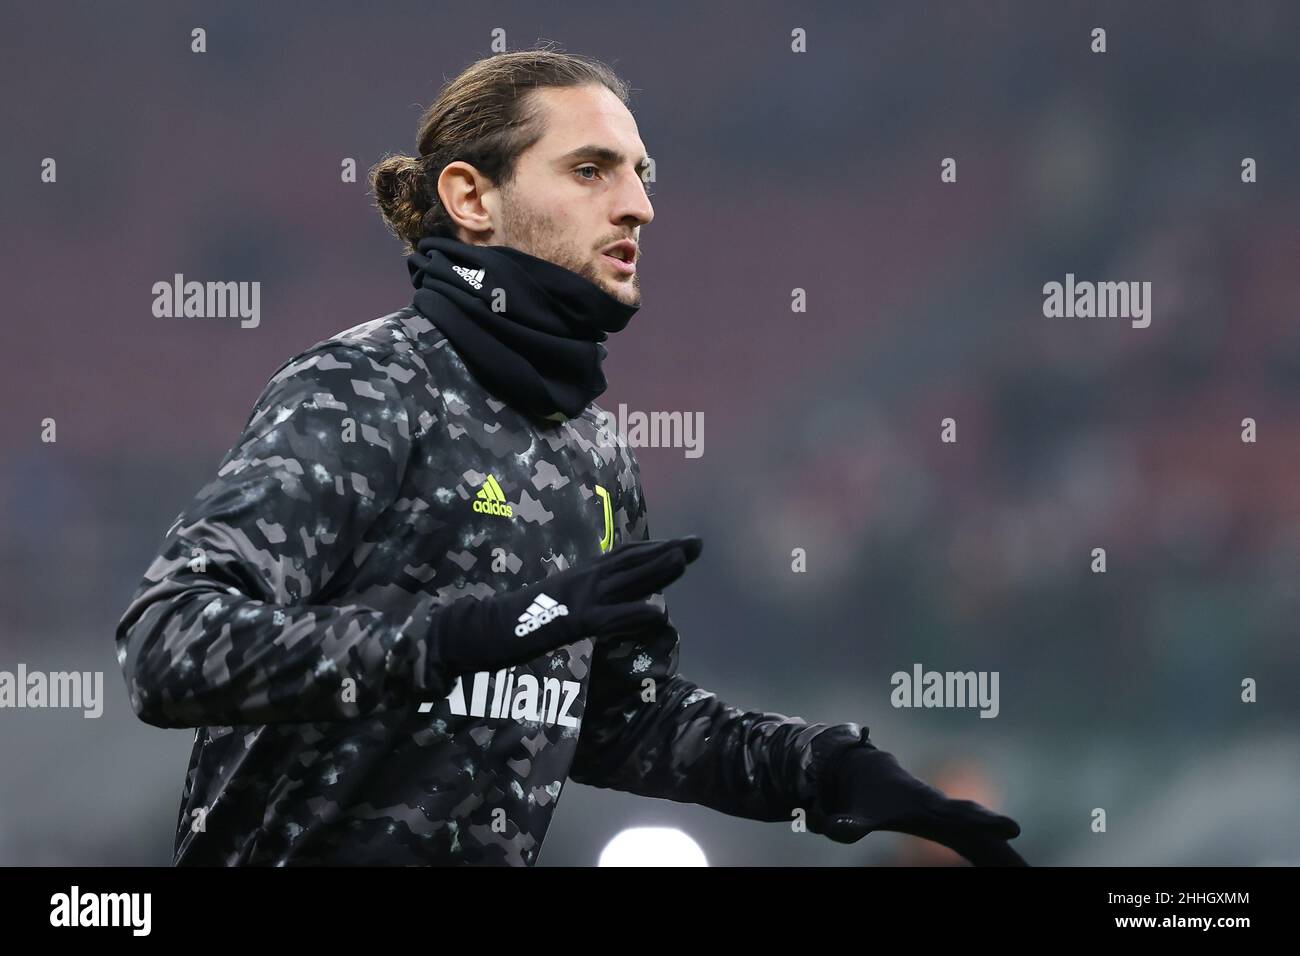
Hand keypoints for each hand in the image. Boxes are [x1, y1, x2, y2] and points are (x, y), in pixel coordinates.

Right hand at [434, 535, 702, 674]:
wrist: (483, 628)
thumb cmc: (517, 619)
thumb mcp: (558, 603)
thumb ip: (584, 599)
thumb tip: (608, 603)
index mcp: (580, 575)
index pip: (622, 556)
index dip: (652, 549)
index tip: (680, 543)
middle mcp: (583, 579)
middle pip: (630, 562)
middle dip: (665, 552)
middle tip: (698, 542)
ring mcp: (578, 598)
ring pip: (623, 580)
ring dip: (654, 570)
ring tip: (684, 559)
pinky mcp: (571, 621)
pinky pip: (609, 617)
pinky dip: (634, 614)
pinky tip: (658, 613)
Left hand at [818, 742, 1027, 865]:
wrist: (871, 774)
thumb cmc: (868, 798)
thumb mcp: (858, 813)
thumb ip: (848, 823)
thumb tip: (831, 829)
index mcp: (930, 806)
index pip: (963, 814)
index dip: (986, 821)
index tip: (1013, 829)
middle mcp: (948, 812)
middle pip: (983, 827)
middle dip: (1006, 840)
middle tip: (1031, 859)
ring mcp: (953, 821)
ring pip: (985, 839)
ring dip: (1006, 856)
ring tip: (1029, 872)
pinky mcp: (953, 830)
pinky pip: (979, 846)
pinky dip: (996, 858)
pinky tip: (1015, 871)